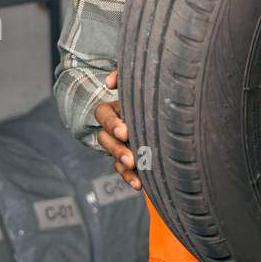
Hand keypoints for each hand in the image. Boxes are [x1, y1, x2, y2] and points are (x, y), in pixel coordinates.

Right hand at [95, 69, 140, 190]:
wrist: (157, 110)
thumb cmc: (145, 93)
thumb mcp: (136, 83)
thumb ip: (122, 76)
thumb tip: (110, 82)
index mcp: (113, 110)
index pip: (103, 115)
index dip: (111, 124)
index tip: (125, 131)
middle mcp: (113, 128)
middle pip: (106, 140)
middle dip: (117, 148)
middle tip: (131, 156)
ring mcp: (120, 144)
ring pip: (114, 156)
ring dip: (123, 164)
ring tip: (135, 169)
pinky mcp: (129, 158)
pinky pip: (125, 170)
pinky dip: (130, 178)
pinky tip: (139, 185)